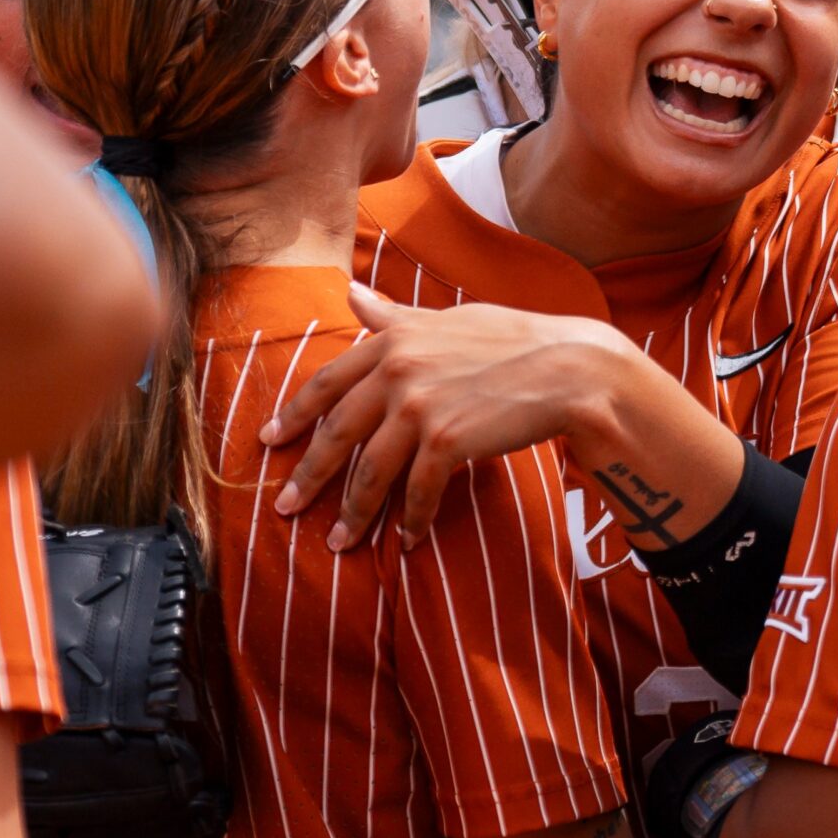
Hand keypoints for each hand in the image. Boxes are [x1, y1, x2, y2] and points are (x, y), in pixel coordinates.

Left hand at [259, 284, 636, 549]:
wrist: (568, 367)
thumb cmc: (511, 340)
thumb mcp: (446, 319)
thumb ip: (395, 316)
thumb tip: (351, 293)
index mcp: (393, 341)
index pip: (326, 383)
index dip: (293, 415)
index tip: (269, 442)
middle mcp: (398, 370)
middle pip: (337, 434)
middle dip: (308, 477)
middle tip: (284, 508)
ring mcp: (421, 406)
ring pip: (371, 472)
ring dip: (354, 514)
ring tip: (340, 544)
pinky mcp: (448, 440)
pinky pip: (417, 491)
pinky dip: (409, 520)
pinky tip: (405, 541)